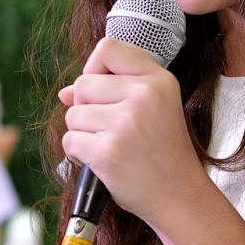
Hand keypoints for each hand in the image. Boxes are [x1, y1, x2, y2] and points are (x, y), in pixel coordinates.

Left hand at [58, 37, 203, 223]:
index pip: (107, 48)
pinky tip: (100, 161)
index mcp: (158, 80)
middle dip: (86, 108)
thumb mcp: (151, 108)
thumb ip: (109, 90)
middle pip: (82, 84)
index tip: (102, 90)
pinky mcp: (108, 151)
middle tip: (111, 129)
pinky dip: (77, 154)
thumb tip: (64, 93)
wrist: (179, 196)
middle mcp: (144, 96)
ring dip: (82, 133)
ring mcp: (125, 123)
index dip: (94, 68)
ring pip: (72, 114)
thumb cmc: (161, 151)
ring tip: (110, 145)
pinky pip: (69, 140)